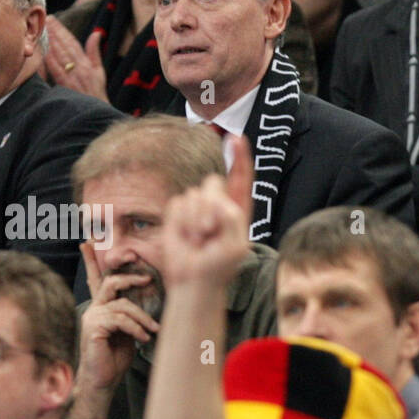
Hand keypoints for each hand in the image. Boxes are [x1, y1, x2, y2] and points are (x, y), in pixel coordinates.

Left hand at [43, 18, 107, 101]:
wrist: (95, 111)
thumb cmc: (97, 91)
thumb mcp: (99, 70)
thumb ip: (95, 51)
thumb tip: (96, 33)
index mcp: (87, 63)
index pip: (73, 43)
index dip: (63, 31)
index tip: (54, 21)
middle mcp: (79, 68)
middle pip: (65, 47)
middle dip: (55, 32)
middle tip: (46, 20)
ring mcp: (72, 77)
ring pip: (60, 56)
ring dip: (51, 42)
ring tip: (43, 30)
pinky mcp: (65, 86)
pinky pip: (56, 70)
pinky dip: (50, 59)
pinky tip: (43, 51)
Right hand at [76, 242, 159, 391]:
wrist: (102, 381)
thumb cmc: (115, 359)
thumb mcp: (129, 332)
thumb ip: (133, 315)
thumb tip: (150, 303)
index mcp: (101, 308)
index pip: (96, 279)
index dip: (91, 260)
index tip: (87, 241)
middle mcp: (94, 309)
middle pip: (111, 282)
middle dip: (131, 277)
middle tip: (148, 279)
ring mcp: (92, 317)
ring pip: (122, 304)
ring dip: (142, 317)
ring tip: (153, 330)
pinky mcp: (94, 327)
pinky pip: (120, 319)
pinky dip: (136, 328)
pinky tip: (143, 338)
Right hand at [160, 134, 252, 289]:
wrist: (193, 281)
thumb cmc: (219, 266)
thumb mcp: (236, 243)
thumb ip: (231, 216)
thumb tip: (213, 199)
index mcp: (237, 208)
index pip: (240, 177)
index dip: (238, 156)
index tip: (235, 137)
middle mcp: (217, 203)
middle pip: (213, 183)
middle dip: (210, 207)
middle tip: (210, 233)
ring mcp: (196, 207)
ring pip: (194, 194)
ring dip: (196, 220)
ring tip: (199, 240)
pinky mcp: (178, 213)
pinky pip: (178, 204)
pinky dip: (181, 222)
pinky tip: (187, 238)